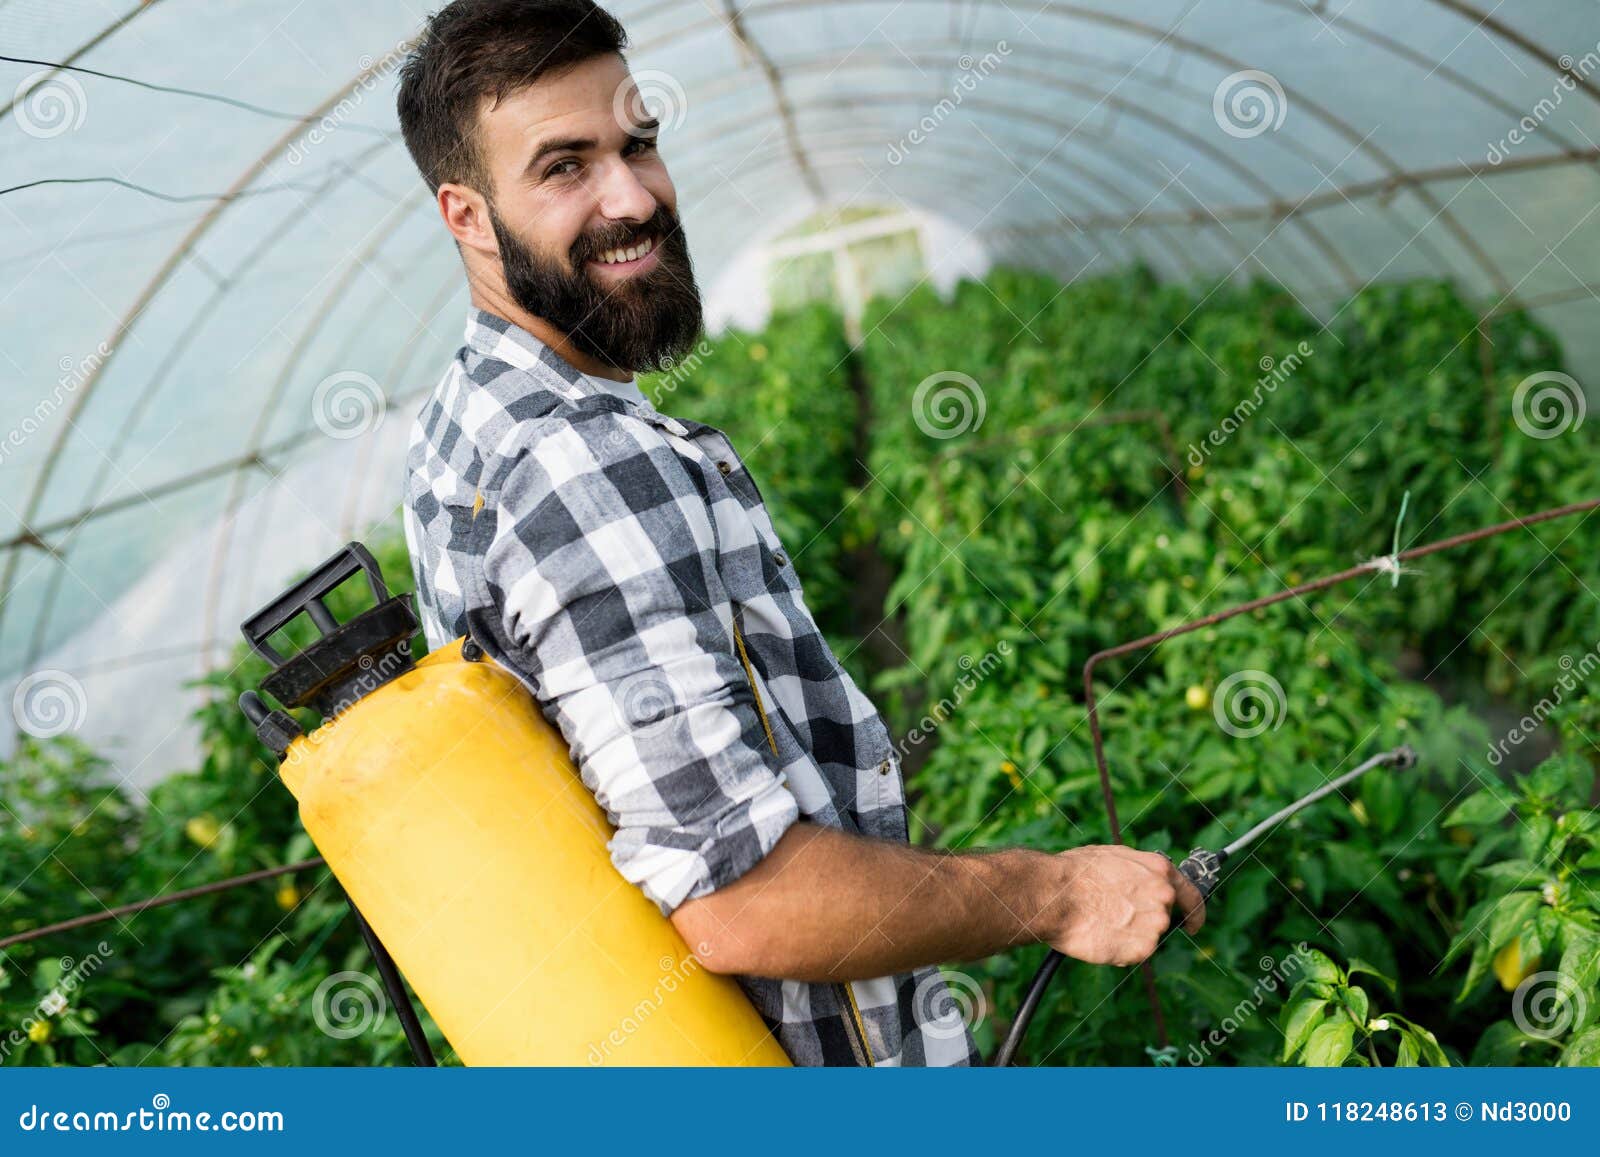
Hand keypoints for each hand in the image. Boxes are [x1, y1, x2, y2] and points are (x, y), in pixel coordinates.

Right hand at [1039, 845, 1205, 965]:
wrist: (1054, 894)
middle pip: (1162, 919)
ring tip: (1101, 923)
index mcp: (1159, 870)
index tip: (1191, 924)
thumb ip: (1138, 872)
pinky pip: (1134, 954)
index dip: (1193, 913)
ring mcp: (1155, 924)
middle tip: (1116, 919)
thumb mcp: (1113, 857)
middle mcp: (1163, 896)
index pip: (1192, 896)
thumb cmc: (1074, 873)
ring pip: (1147, 938)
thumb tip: (1141, 881)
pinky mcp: (1142, 949)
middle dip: (1144, 922)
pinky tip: (1100, 935)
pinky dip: (1119, 950)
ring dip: (1130, 936)